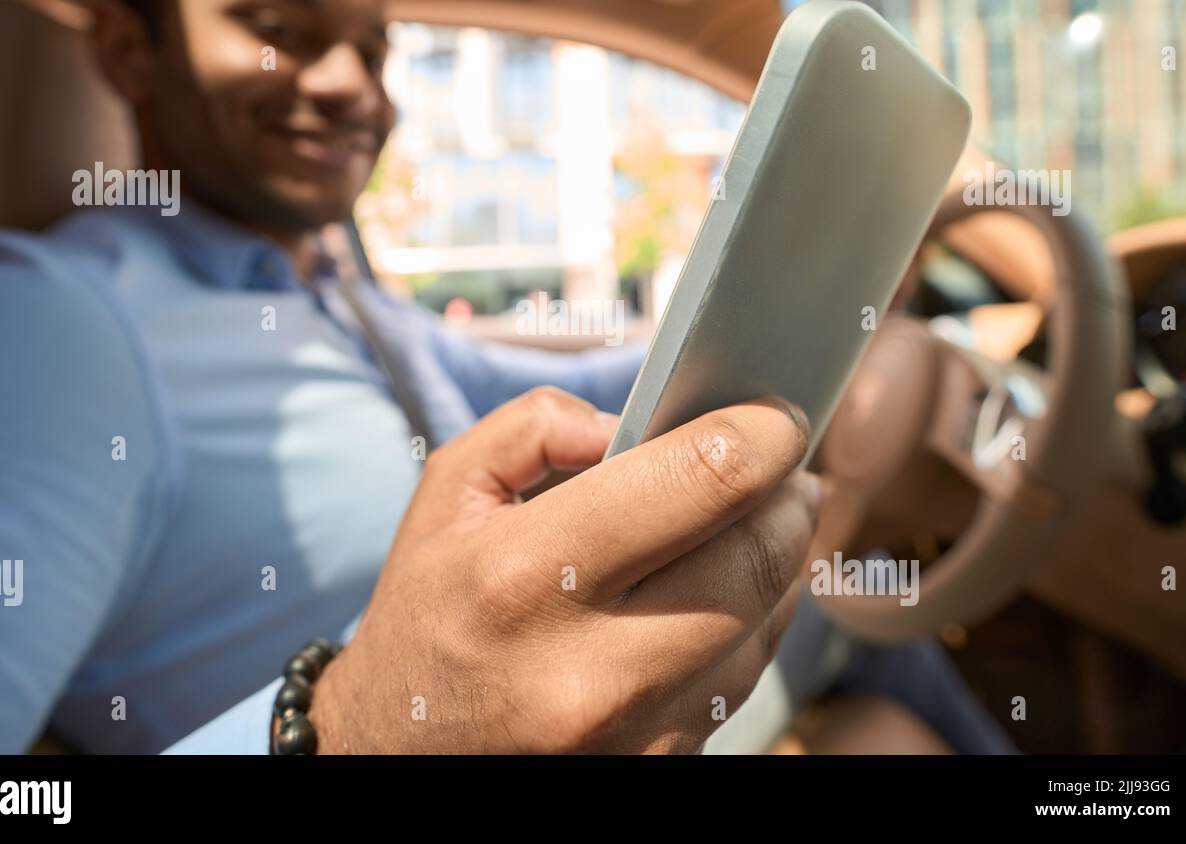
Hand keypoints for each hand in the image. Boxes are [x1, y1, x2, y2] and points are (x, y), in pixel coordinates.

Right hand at [309, 386, 820, 752]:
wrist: (397, 753)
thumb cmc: (429, 613)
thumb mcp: (446, 495)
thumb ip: (533, 428)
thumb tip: (630, 426)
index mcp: (527, 573)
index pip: (703, 481)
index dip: (762, 436)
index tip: (776, 418)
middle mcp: (588, 668)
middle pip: (758, 559)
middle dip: (788, 500)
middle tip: (785, 471)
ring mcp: (631, 735)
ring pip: (765, 625)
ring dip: (778, 564)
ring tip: (753, 527)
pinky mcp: (658, 767)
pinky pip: (743, 684)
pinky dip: (750, 627)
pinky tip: (720, 599)